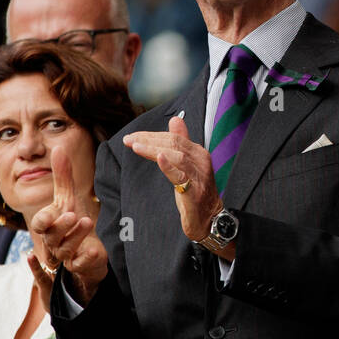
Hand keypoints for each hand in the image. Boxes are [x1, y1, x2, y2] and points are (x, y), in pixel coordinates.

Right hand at [29, 146, 107, 307]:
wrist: (86, 250)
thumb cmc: (72, 222)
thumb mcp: (68, 198)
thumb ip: (62, 176)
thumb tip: (59, 148)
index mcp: (49, 224)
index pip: (39, 223)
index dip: (44, 219)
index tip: (54, 211)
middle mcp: (54, 241)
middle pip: (50, 237)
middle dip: (59, 227)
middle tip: (72, 214)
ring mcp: (67, 255)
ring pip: (64, 250)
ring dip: (74, 237)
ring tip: (87, 221)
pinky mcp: (81, 265)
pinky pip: (79, 265)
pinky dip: (85, 259)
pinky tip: (93, 252)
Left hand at [123, 115, 220, 241]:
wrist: (209, 219)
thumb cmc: (196, 191)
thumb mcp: (189, 163)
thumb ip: (182, 141)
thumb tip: (176, 119)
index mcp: (198, 153)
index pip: (174, 137)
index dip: (152, 135)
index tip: (133, 136)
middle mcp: (201, 161)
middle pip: (174, 144)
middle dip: (150, 140)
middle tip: (129, 139)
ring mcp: (199, 176)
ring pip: (177, 156)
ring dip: (154, 150)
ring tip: (136, 146)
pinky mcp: (194, 192)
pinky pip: (181, 176)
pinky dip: (169, 166)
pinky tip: (158, 158)